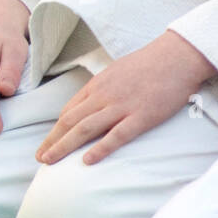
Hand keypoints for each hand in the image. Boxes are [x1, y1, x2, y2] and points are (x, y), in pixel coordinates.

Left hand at [37, 30, 216, 165]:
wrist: (178, 56)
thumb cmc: (148, 64)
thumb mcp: (116, 72)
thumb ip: (101, 89)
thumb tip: (89, 104)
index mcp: (96, 86)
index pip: (69, 111)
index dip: (55, 130)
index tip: (46, 144)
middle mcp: (103, 96)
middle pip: (70, 122)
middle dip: (52, 141)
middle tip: (40, 158)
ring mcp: (121, 106)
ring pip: (85, 129)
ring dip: (64, 146)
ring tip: (49, 161)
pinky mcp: (142, 116)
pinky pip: (117, 135)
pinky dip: (100, 149)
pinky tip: (87, 161)